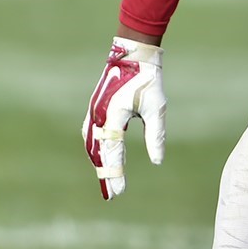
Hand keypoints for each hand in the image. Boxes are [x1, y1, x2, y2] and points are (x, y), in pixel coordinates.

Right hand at [82, 37, 165, 198]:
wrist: (132, 54)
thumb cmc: (147, 79)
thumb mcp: (156, 108)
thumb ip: (156, 135)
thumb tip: (157, 161)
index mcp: (113, 116)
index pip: (112, 152)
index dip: (115, 173)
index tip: (120, 193)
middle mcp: (98, 115)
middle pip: (98, 152)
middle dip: (104, 173)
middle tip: (111, 195)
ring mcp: (94, 110)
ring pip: (91, 144)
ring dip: (97, 162)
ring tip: (105, 179)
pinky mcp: (95, 107)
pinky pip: (90, 133)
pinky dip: (94, 148)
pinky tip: (98, 155)